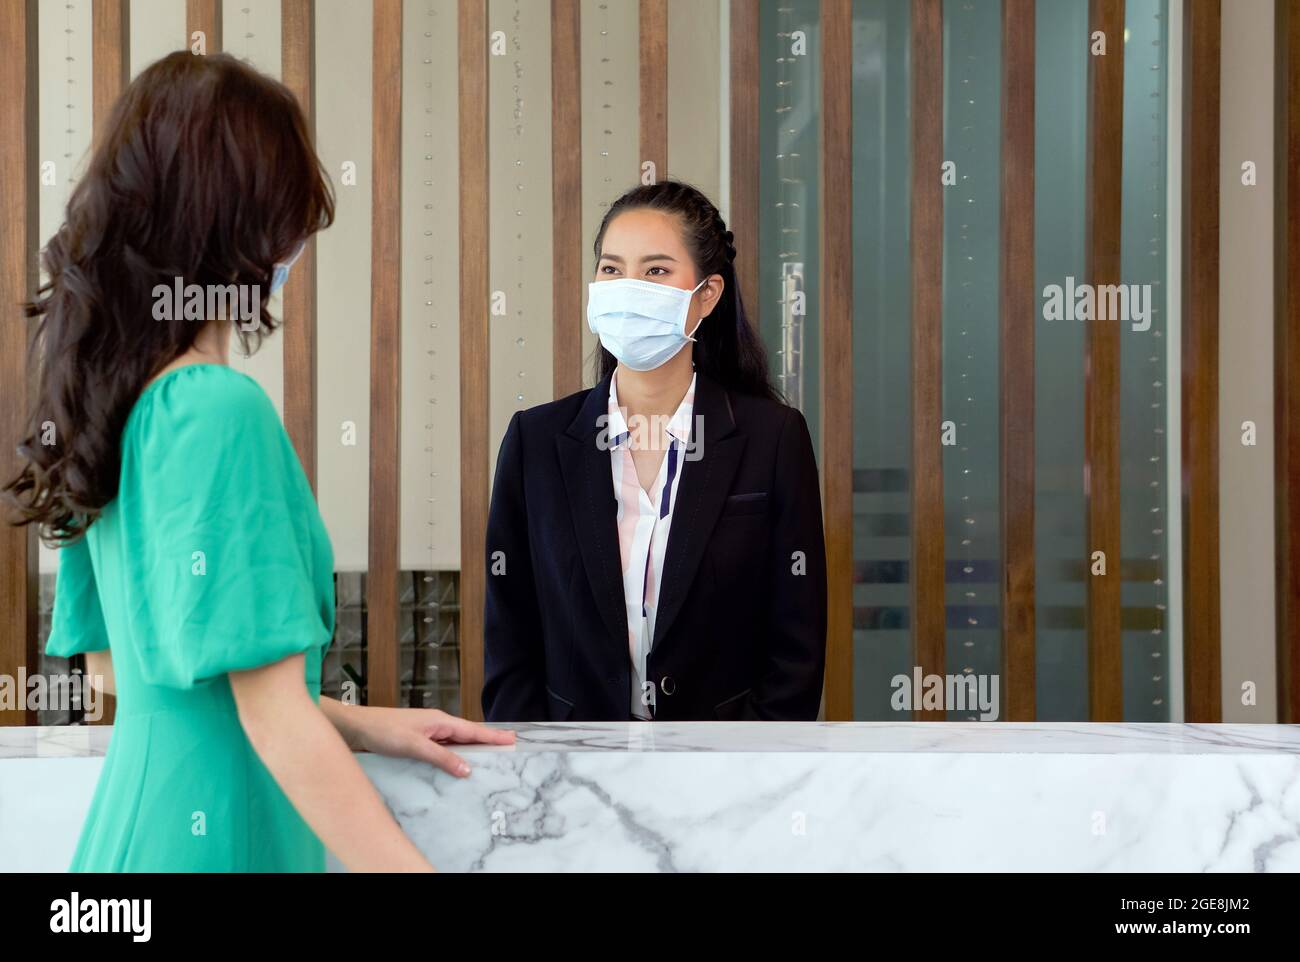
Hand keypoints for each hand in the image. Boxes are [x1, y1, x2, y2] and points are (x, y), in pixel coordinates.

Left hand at [356, 707, 515, 776]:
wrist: (356, 729)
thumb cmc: (382, 730)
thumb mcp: (414, 745)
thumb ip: (441, 757)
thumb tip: (467, 769)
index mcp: (440, 721)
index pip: (473, 731)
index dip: (493, 736)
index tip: (513, 739)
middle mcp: (436, 726)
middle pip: (467, 736)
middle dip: (487, 742)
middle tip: (508, 747)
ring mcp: (426, 735)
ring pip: (454, 744)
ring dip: (470, 751)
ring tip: (487, 758)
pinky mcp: (416, 744)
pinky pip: (441, 751)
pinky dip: (452, 758)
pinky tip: (454, 766)